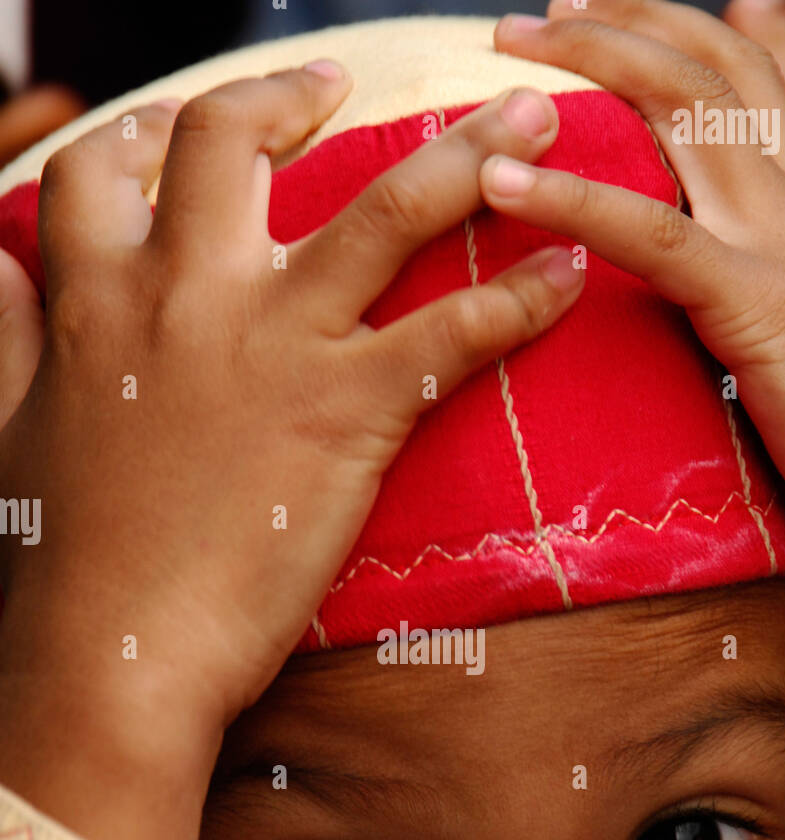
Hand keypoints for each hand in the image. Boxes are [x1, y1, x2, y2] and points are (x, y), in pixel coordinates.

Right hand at [0, 65, 582, 839]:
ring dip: (468, 152)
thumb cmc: (63, 560)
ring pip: (386, 207)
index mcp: (98, 295)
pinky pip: (453, 331)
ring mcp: (274, 344)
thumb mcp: (9, 422)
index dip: (145, 133)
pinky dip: (520, 298)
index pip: (108, 167)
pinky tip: (569, 276)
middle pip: (237, 137)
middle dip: (290, 87)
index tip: (177, 130)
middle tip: (337, 81)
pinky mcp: (347, 411)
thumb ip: (9, 331)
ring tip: (528, 122)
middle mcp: (186, 293)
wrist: (117, 653)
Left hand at [481, 1, 784, 570]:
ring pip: (688, 110)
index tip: (668, 2)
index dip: (730, 30)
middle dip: (628, 24)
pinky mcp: (755, 303)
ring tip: (514, 51)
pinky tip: (505, 181)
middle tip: (544, 16)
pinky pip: (652, 234)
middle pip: (717, 69)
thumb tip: (740, 261)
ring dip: (593, 64)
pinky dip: (572, 199)